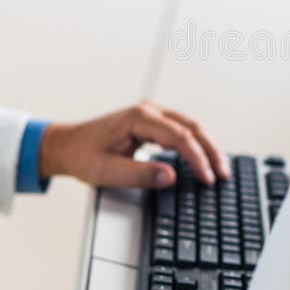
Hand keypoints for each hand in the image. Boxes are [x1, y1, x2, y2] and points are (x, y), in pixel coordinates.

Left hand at [37, 101, 228, 187]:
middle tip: (224, 173)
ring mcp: (152, 114)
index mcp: (139, 118)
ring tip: (220, 168)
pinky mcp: (153, 122)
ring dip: (207, 147)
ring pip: (191, 127)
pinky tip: (204, 159)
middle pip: (192, 127)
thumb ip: (139, 174)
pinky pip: (182, 131)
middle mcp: (150, 110)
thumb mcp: (106, 171)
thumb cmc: (82, 156)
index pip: (180, 137)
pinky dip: (196, 145)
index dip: (197, 159)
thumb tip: (170, 177)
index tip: (207, 178)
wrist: (65, 144)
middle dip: (211, 151)